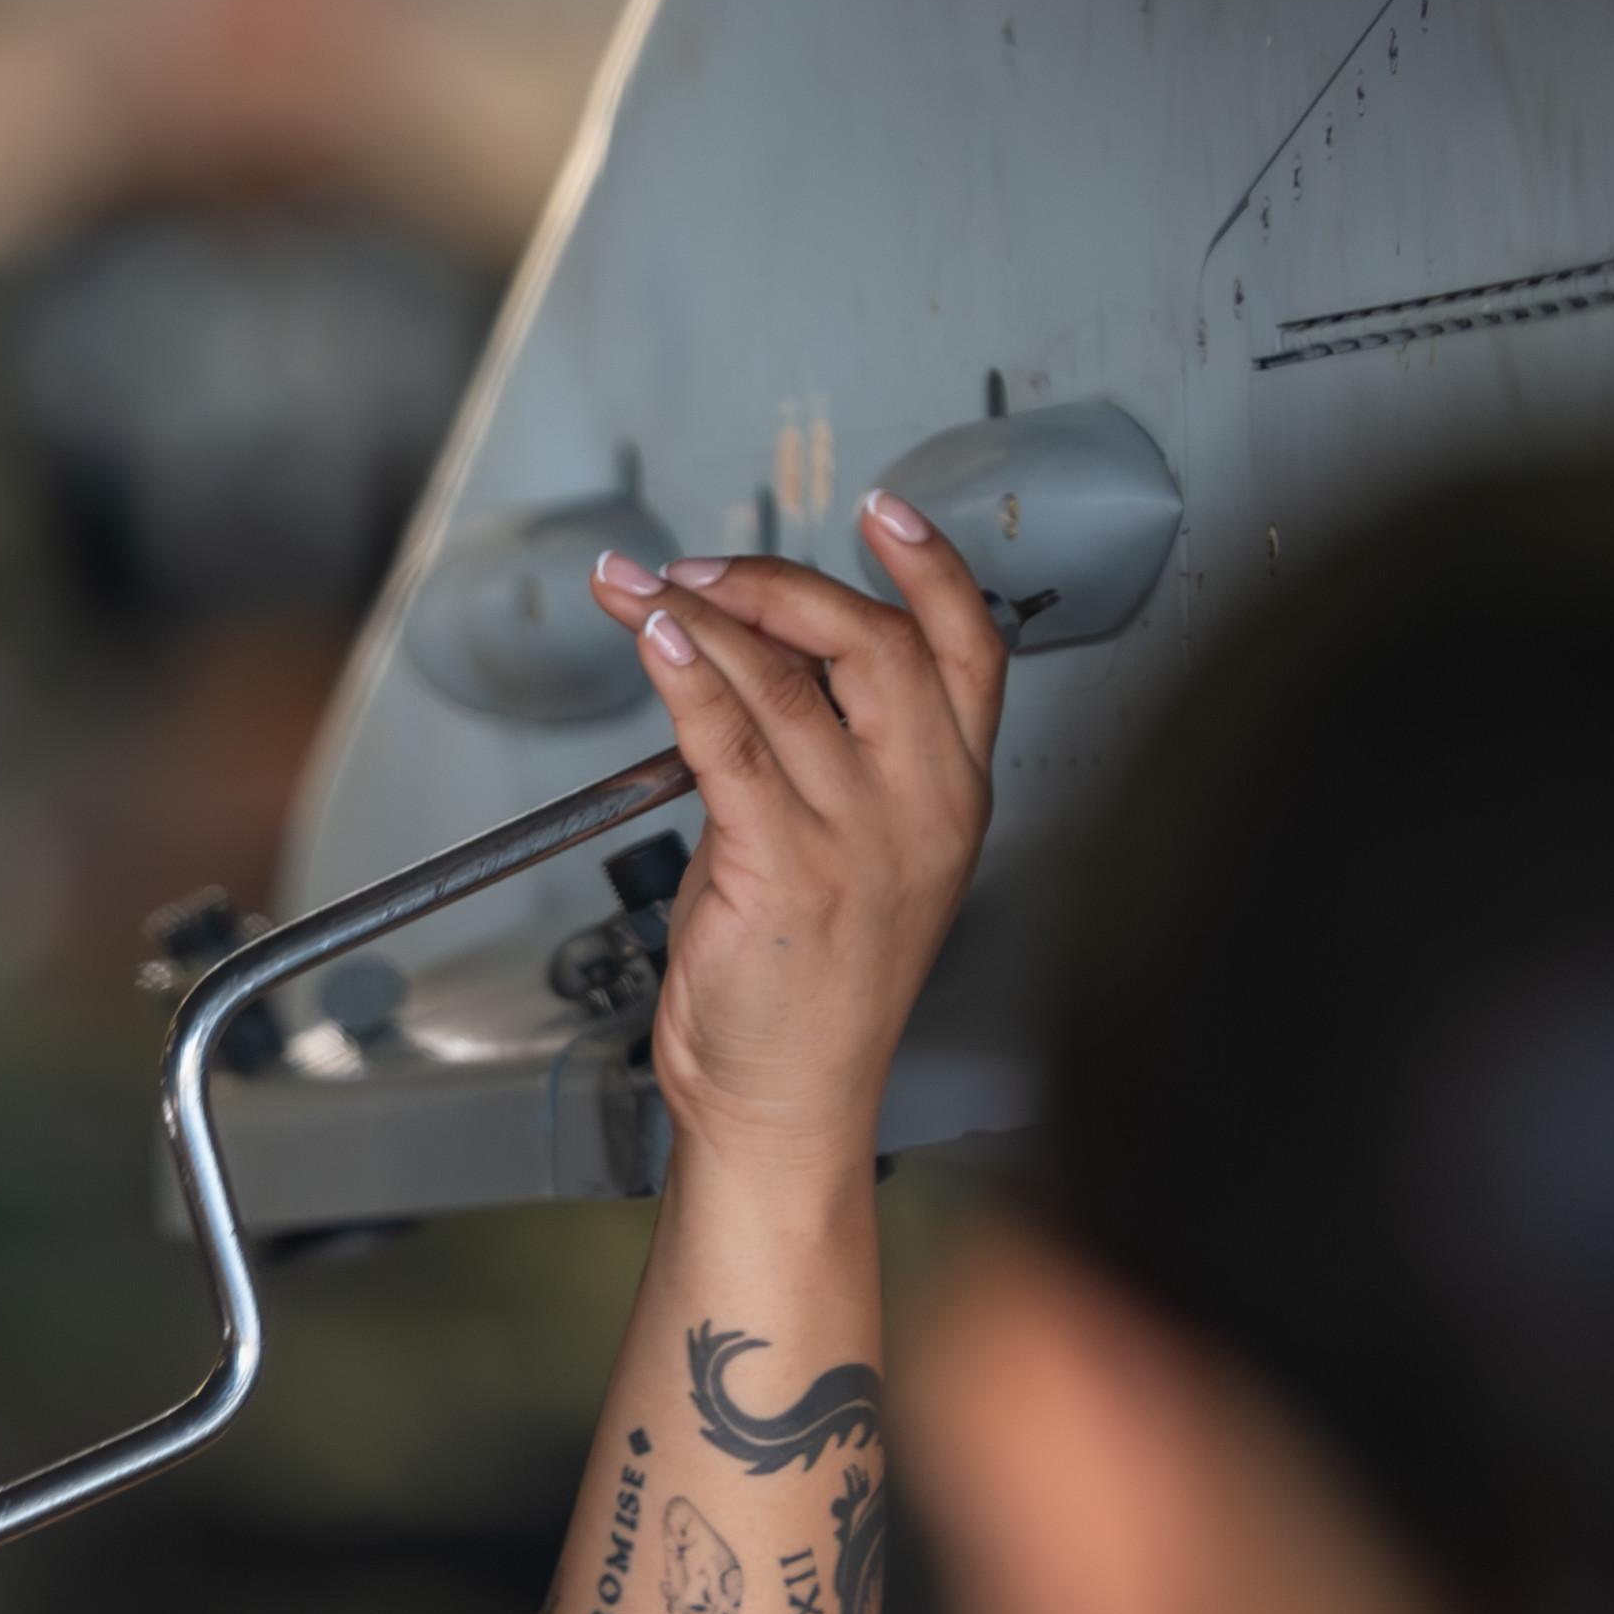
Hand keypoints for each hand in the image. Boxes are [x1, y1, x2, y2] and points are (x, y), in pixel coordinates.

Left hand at [587, 505, 1008, 1174]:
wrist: (787, 1103)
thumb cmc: (811, 995)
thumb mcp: (855, 857)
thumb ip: (825, 761)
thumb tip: (748, 669)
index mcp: (954, 798)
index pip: (972, 649)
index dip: (931, 567)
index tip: (886, 510)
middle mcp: (921, 809)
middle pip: (873, 640)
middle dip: (777, 582)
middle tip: (701, 566)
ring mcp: (858, 838)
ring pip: (782, 680)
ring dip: (698, 619)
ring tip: (641, 591)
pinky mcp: (785, 866)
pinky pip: (727, 738)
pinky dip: (681, 674)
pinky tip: (651, 637)